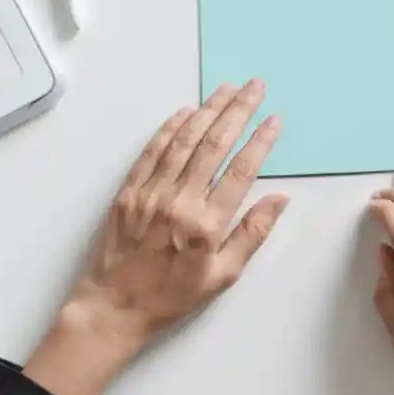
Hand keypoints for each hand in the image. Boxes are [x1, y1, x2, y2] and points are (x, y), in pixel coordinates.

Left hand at [22, 80, 288, 394]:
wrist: (113, 308)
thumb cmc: (171, 296)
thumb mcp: (223, 277)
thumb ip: (252, 234)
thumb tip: (280, 199)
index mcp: (207, 225)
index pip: (242, 170)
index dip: (261, 140)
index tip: (274, 120)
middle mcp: (180, 202)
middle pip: (215, 144)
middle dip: (238, 110)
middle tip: (254, 86)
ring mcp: (151, 193)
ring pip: (185, 140)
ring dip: (208, 110)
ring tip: (226, 89)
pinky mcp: (129, 191)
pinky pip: (153, 150)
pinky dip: (171, 127)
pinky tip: (186, 112)